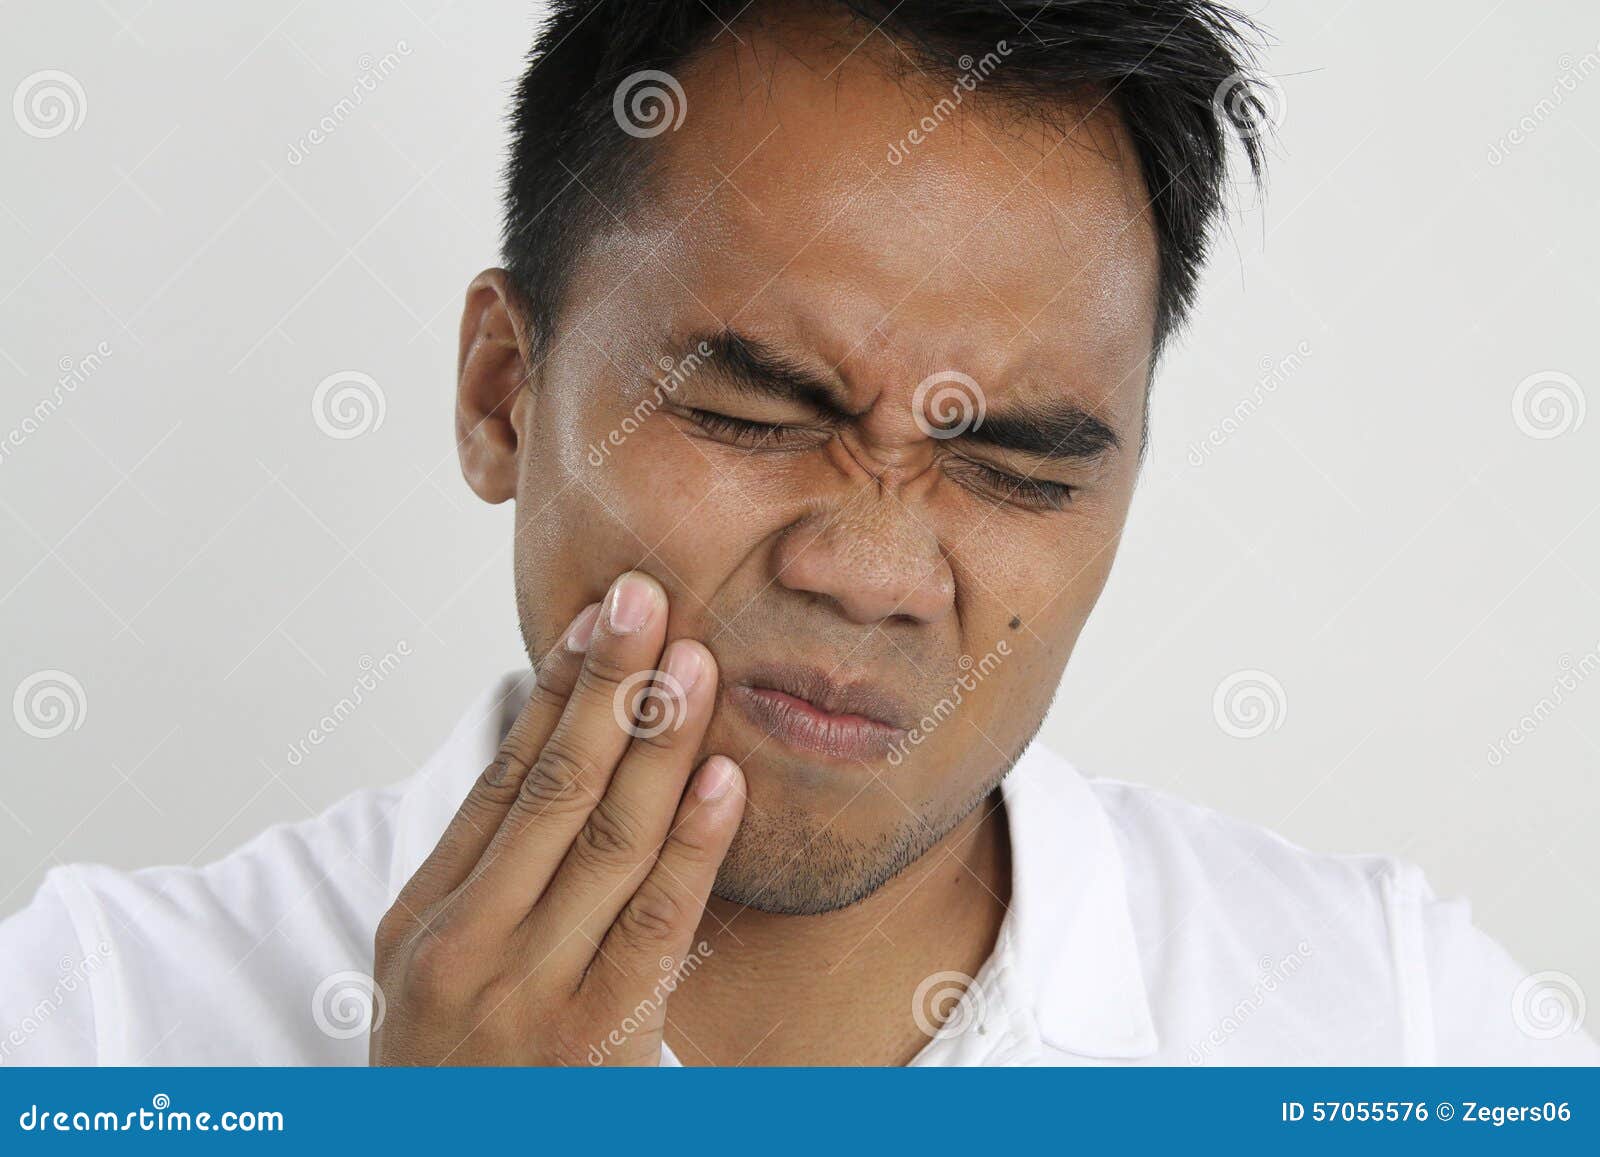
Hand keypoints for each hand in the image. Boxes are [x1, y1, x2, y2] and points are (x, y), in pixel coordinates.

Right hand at [370, 571, 744, 1064]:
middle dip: (608, 687)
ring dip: (659, 744)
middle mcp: (468, 948)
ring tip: (694, 661)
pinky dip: (695, 846)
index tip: (600, 618)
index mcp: (423, 919)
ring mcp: (533, 997)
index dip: (558, 691)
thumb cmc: (453, 1074)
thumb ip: (488, 872)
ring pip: (609, 842)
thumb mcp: (433, 974)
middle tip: (649, 599)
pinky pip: (658, 926)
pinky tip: (722, 779)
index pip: (504, 777)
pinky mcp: (601, 1042)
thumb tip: (554, 747)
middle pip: (554, 788)